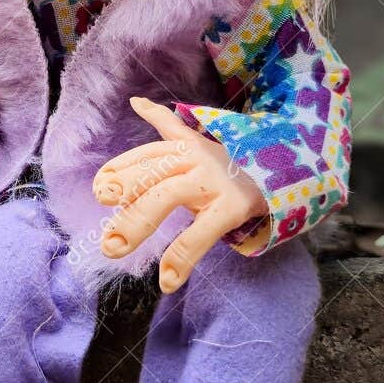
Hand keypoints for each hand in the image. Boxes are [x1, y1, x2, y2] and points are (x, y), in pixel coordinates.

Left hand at [93, 96, 266, 293]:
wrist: (289, 164)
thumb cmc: (232, 160)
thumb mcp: (198, 141)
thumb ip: (166, 124)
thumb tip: (136, 102)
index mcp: (181, 147)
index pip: (141, 156)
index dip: (117, 171)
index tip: (98, 188)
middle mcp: (193, 159)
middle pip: (149, 175)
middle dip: (120, 195)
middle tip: (94, 214)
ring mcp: (212, 181)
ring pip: (166, 197)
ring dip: (136, 222)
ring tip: (113, 248)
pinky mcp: (233, 205)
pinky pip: (201, 232)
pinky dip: (182, 257)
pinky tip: (167, 281)